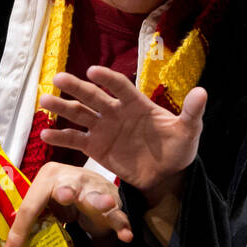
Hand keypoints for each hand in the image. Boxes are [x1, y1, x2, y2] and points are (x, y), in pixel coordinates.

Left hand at [4, 162, 132, 246]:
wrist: (94, 190)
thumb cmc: (64, 199)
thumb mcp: (44, 205)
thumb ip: (28, 222)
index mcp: (49, 176)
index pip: (32, 204)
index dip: (21, 230)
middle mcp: (73, 178)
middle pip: (68, 188)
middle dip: (67, 191)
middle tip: (64, 195)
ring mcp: (95, 189)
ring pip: (97, 197)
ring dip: (101, 201)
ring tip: (105, 204)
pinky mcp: (113, 203)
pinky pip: (118, 216)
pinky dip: (122, 225)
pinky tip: (126, 235)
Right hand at [39, 65, 206, 195]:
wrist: (167, 175)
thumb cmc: (178, 148)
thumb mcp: (189, 131)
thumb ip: (192, 113)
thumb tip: (202, 92)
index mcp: (137, 104)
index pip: (120, 86)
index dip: (107, 78)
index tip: (93, 71)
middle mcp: (116, 112)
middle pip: (93, 96)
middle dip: (76, 87)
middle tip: (58, 78)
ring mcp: (103, 128)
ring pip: (79, 114)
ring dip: (62, 107)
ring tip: (44, 101)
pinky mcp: (96, 147)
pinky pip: (76, 140)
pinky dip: (61, 137)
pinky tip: (46, 135)